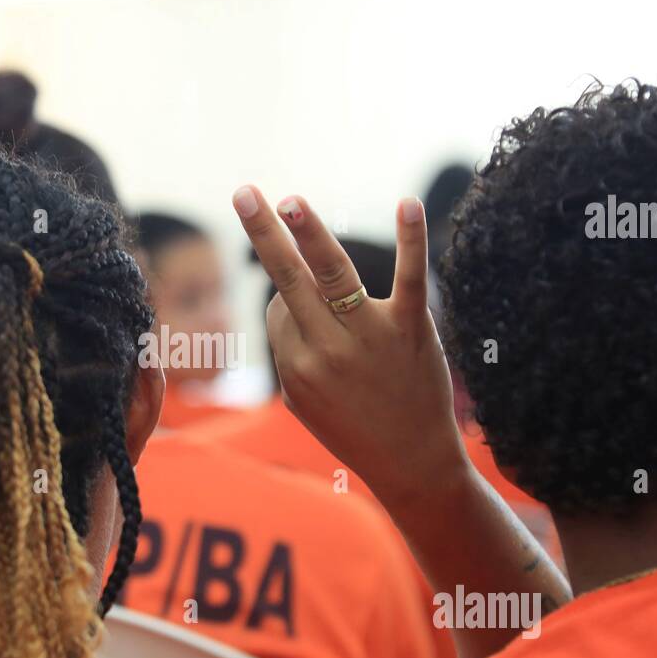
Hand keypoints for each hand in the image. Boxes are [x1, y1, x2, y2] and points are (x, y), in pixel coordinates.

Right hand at [231, 187, 466, 510]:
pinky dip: (410, 240)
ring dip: (309, 232)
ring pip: (332, 273)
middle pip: (287, 279)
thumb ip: (290, 352)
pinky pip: (409, 278)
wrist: (412, 465)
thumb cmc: (355, 431)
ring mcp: (369, 337)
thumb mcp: (306, 402)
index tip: (312, 315)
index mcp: (294, 366)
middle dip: (263, 233)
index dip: (292, 298)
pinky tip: (408, 204)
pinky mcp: (412, 329)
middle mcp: (325, 349)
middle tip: (244, 192)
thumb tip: (285, 300)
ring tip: (291, 200)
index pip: (281, 304)